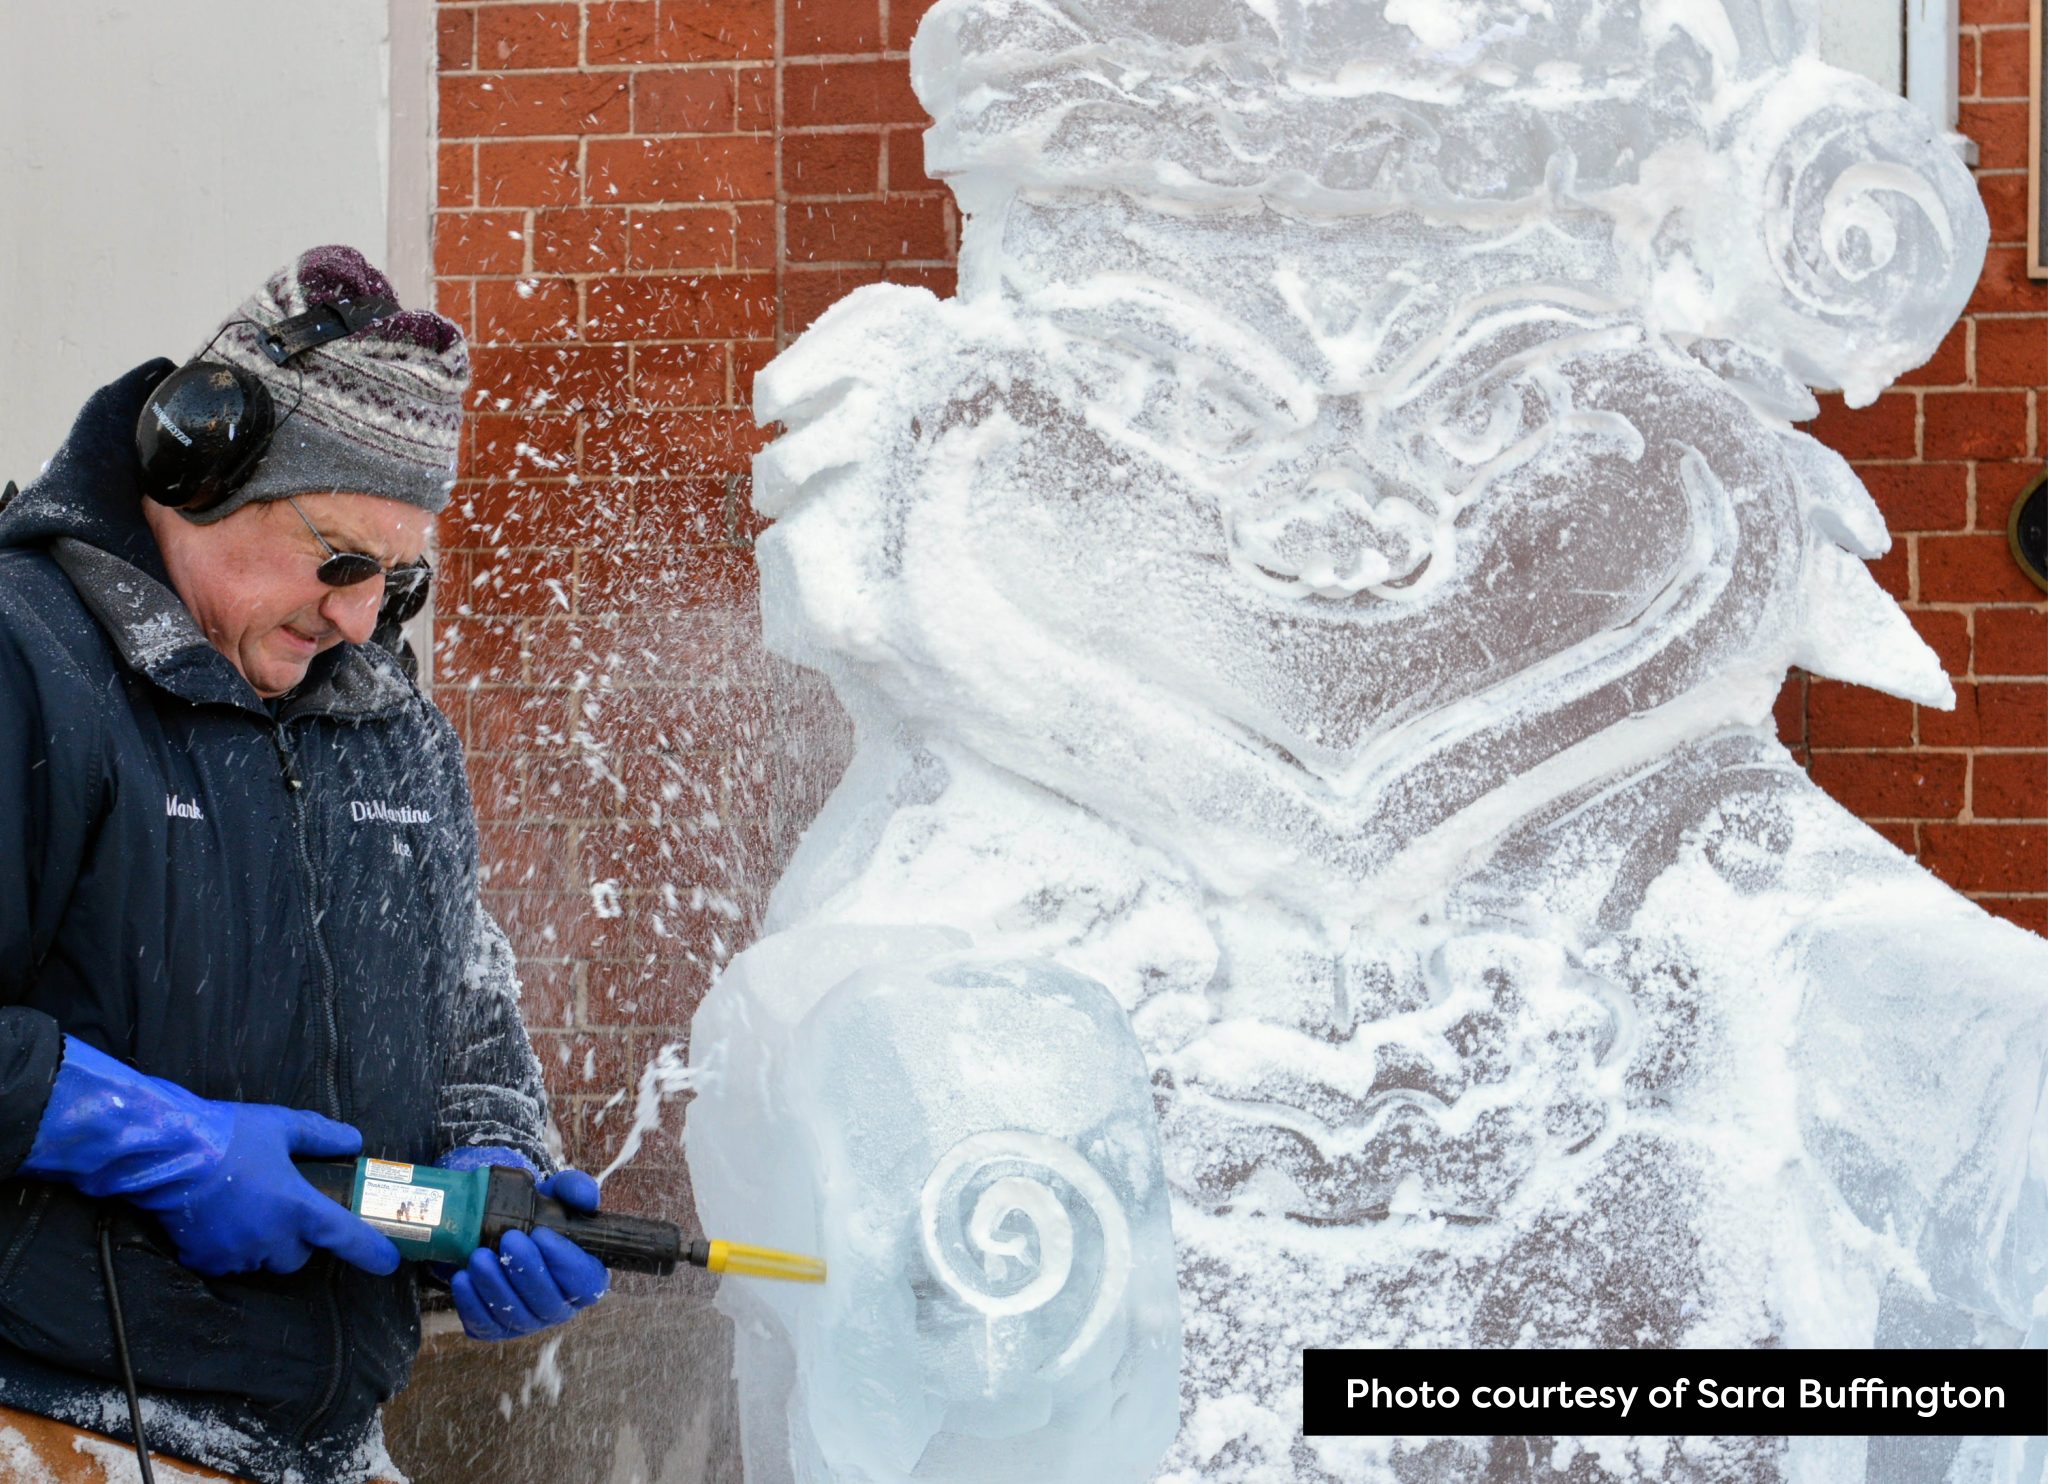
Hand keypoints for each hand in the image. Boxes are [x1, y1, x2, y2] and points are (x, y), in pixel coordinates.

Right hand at [20, 1037, 399, 1277]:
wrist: (166, 1153)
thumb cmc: (228, 1135)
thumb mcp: (281, 1125)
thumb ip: (321, 1136)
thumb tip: (352, 1141)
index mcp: (297, 1207)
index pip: (345, 1237)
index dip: (370, 1251)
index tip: (387, 1262)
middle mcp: (270, 1238)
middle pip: (298, 1256)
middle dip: (298, 1240)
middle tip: (286, 1209)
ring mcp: (236, 1253)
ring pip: (262, 1259)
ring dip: (263, 1243)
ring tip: (247, 1207)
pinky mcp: (204, 1259)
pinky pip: (229, 1261)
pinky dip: (231, 1247)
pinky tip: (220, 1219)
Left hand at [449, 1169, 608, 1341]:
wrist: (501, 1235)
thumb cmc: (538, 1221)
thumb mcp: (557, 1198)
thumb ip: (574, 1190)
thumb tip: (584, 1196)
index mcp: (585, 1279)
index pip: (587, 1283)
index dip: (567, 1262)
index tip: (542, 1234)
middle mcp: (560, 1306)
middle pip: (548, 1302)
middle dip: (526, 1270)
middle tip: (508, 1238)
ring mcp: (528, 1322)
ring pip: (514, 1316)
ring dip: (495, 1285)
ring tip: (479, 1256)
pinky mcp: (496, 1329)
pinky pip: (485, 1325)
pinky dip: (472, 1303)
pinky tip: (463, 1278)